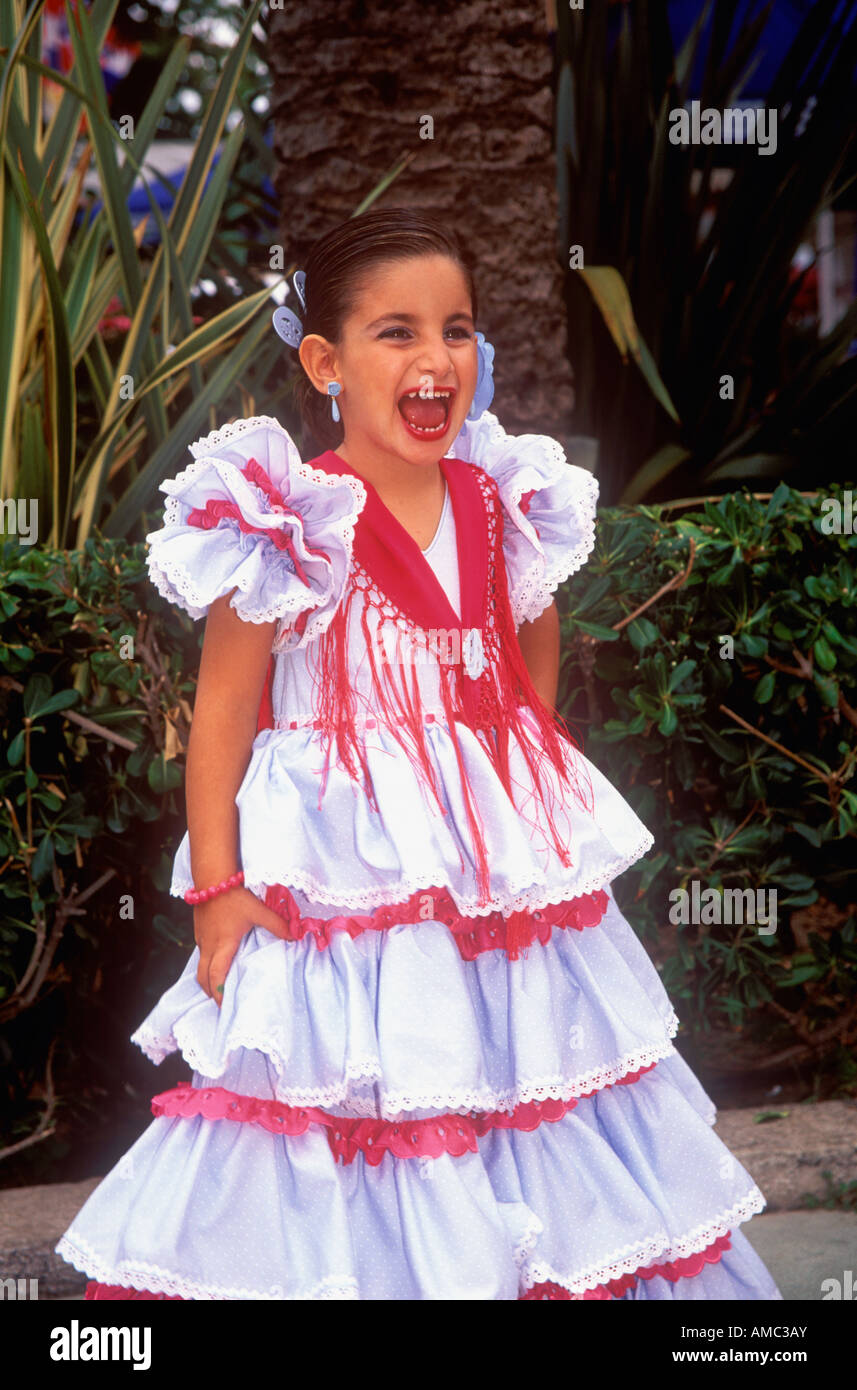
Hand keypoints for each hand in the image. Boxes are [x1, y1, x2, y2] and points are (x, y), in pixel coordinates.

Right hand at [193, 886, 295, 1007]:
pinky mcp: (199, 930)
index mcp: (222, 946)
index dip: (219, 995)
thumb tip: (296, 936)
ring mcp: (201, 938)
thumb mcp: (259, 910)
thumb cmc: (235, 896)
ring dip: (208, 978)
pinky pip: (201, 953)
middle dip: (211, 992)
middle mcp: (208, 946)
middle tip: (222, 1001)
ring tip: (222, 984)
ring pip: (200, 966)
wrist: (212, 876)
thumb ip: (278, 925)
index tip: (225, 1007)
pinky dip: (208, 963)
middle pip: (202, 978)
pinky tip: (219, 959)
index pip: (215, 977)